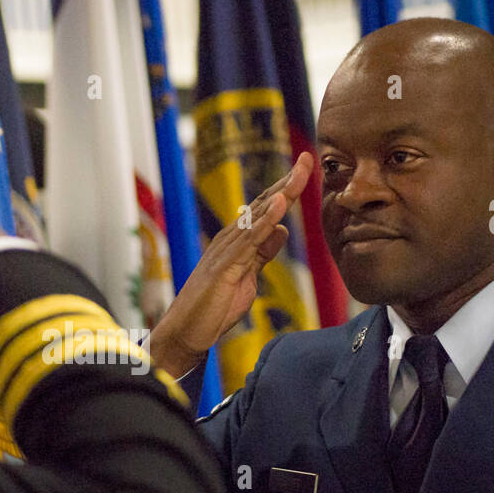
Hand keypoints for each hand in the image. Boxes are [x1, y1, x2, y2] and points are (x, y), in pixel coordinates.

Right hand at [145, 153, 313, 377]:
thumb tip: (281, 230)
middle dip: (286, 182)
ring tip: (298, 173)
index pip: (264, 210)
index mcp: (237, 242)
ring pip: (257, 217)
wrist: (186, 333)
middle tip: (307, 159)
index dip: (286, 189)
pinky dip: (265, 220)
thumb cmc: (213, 307)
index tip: (304, 170)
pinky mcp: (224, 267)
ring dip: (280, 194)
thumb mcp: (247, 276)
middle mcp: (230, 239)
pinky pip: (249, 240)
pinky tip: (280, 204)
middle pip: (262, 205)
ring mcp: (226, 251)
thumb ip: (262, 253)